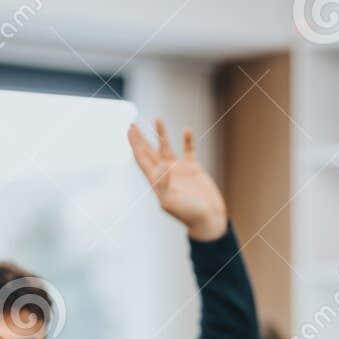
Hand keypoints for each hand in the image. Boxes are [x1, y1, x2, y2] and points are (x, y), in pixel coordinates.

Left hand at [127, 118, 227, 240]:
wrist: (208, 219)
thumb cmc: (188, 214)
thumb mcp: (171, 200)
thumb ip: (163, 183)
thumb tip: (160, 164)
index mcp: (156, 180)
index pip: (141, 158)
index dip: (134, 144)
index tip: (129, 129)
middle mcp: (165, 173)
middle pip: (149, 151)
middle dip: (140, 138)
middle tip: (132, 124)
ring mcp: (179, 170)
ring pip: (167, 148)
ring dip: (162, 134)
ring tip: (158, 119)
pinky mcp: (193, 170)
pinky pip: (189, 151)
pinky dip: (187, 141)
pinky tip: (187, 130)